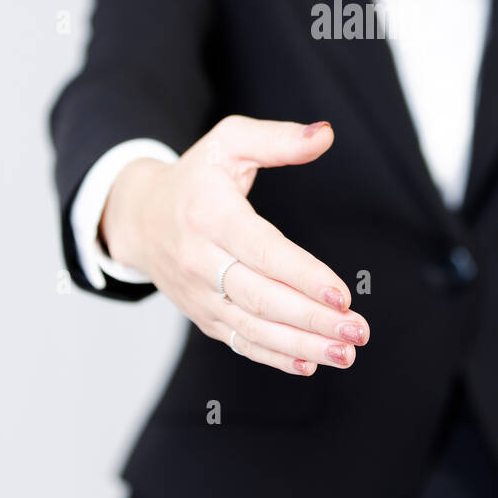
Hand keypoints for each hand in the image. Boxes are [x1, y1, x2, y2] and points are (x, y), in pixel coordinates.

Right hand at [99, 115, 368, 375]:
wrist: (140, 216)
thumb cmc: (195, 176)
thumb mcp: (230, 142)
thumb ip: (278, 139)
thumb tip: (325, 134)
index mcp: (209, 215)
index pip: (261, 251)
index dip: (302, 275)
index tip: (342, 294)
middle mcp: (199, 259)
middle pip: (260, 298)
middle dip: (313, 319)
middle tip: (358, 331)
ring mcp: (199, 293)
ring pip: (252, 327)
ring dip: (302, 345)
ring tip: (346, 354)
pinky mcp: (202, 314)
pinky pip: (239, 341)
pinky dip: (274, 357)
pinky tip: (310, 363)